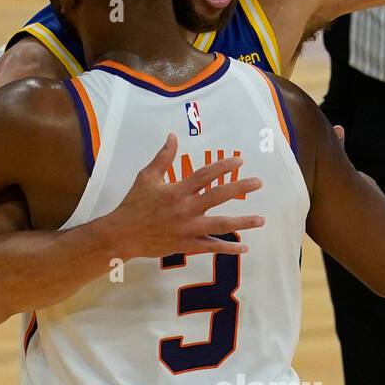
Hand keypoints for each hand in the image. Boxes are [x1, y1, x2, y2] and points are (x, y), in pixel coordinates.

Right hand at [102, 134, 263, 257]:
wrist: (123, 235)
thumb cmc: (134, 204)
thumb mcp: (146, 177)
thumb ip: (163, 157)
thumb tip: (173, 136)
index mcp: (177, 191)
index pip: (205, 175)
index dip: (223, 166)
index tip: (239, 161)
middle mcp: (186, 209)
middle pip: (218, 196)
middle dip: (240, 188)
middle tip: (258, 183)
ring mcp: (188, 229)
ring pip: (221, 225)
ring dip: (243, 223)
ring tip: (261, 220)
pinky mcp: (187, 245)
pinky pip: (212, 248)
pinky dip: (228, 249)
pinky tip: (244, 248)